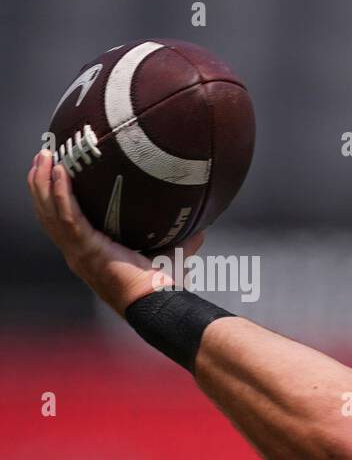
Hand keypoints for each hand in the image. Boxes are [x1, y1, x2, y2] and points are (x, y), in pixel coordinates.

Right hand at [26, 149, 203, 314]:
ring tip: (45, 155)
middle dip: (42, 183)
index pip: (62, 222)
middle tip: (44, 156)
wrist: (160, 304)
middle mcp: (77, 254)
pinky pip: (67, 215)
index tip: (56, 173)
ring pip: (50, 211)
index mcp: (89, 254)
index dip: (54, 198)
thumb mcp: (170, 256)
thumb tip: (201, 228)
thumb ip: (183, 241)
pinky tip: (60, 173)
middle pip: (48, 213)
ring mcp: (78, 252)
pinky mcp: (86, 249)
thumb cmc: (164, 288)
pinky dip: (61, 193)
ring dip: (44, 181)